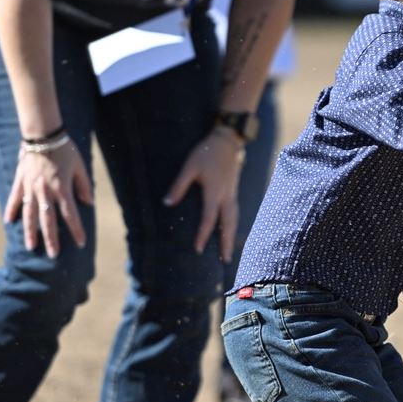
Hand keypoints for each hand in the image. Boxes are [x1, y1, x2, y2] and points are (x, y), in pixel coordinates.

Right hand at [5, 138, 92, 258]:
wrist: (42, 134)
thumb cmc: (65, 150)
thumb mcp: (80, 166)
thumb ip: (84, 186)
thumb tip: (89, 203)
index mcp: (62, 188)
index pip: (70, 215)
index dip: (76, 230)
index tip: (80, 243)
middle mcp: (45, 191)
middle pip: (48, 220)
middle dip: (51, 239)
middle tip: (53, 255)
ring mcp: (30, 187)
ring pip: (30, 214)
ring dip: (30, 232)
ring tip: (31, 246)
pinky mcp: (20, 181)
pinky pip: (14, 198)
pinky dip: (11, 210)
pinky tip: (9, 222)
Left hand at [164, 129, 245, 257]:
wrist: (228, 140)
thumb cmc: (206, 152)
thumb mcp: (189, 167)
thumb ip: (179, 186)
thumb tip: (167, 203)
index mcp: (214, 192)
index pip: (209, 219)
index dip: (203, 235)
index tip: (197, 249)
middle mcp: (226, 196)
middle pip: (228, 224)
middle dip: (226, 243)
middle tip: (226, 261)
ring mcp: (232, 194)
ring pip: (234, 220)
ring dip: (231, 236)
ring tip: (229, 251)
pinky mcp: (234, 190)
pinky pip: (235, 213)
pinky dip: (232, 225)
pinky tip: (229, 229)